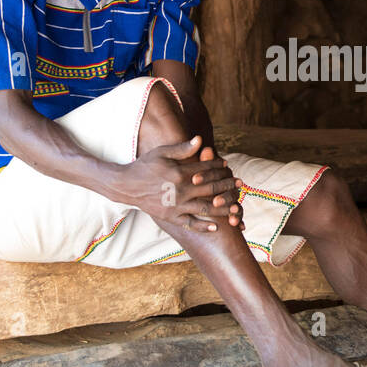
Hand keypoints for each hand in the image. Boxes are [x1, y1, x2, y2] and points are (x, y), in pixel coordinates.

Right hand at [118, 134, 244, 232]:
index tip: (227, 166)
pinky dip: (203, 226)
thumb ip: (182, 149)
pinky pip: (190, 224)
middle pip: (211, 189)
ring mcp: (177, 206)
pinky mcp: (171, 217)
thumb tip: (200, 139)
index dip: (219, 167)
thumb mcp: (162, 153)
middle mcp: (181, 190)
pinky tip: (216, 227)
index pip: (206, 169)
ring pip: (205, 208)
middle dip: (227, 186)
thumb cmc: (145, 166)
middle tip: (239, 184)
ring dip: (223, 208)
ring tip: (236, 207)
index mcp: (180, 172)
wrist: (126, 186)